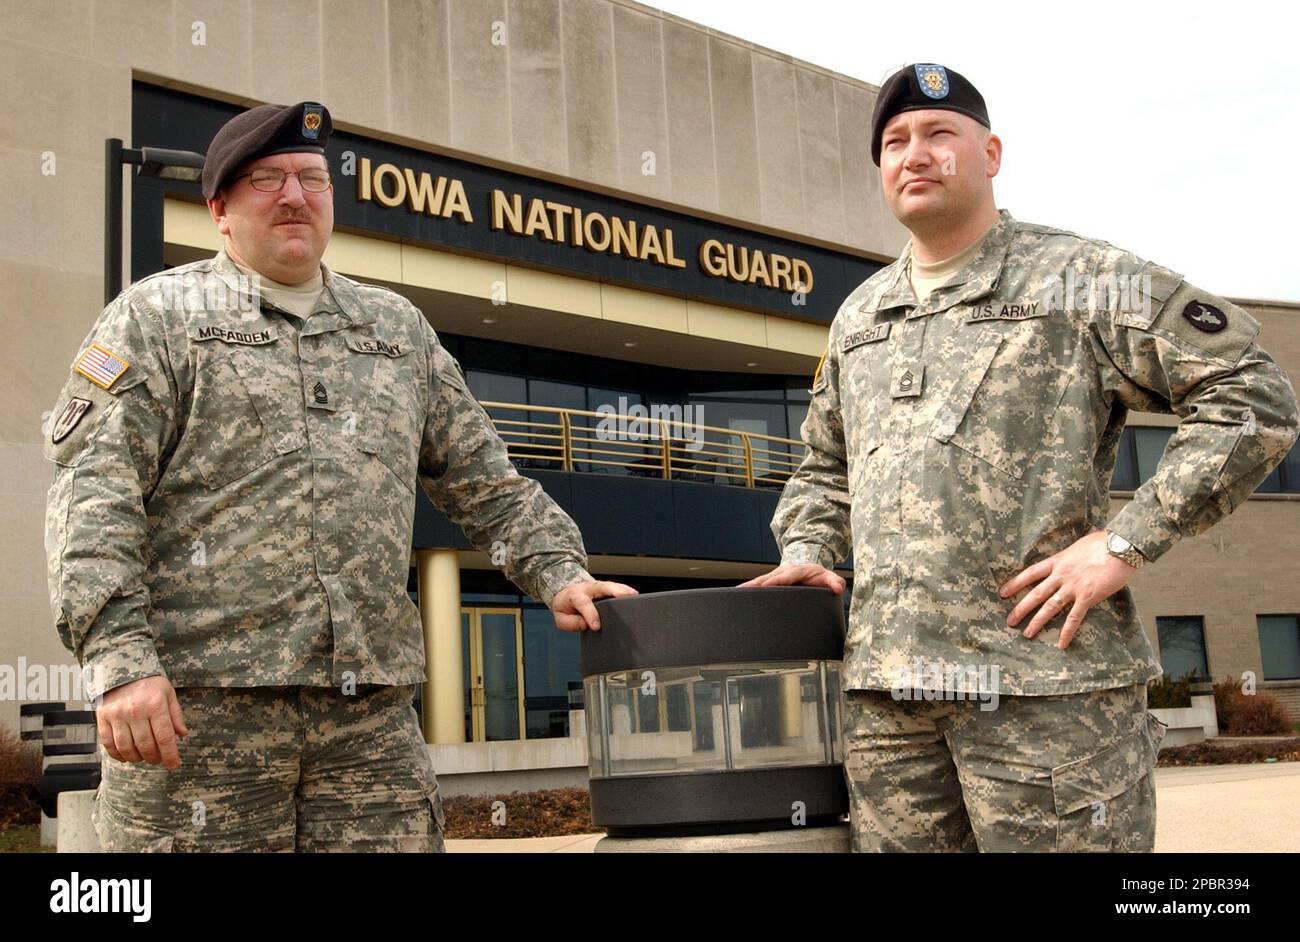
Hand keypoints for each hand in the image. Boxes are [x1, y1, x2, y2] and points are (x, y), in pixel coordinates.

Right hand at [96, 675, 188, 769]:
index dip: (170, 755)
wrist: (121, 669)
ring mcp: (117, 715)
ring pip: (126, 748)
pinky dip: (117, 755)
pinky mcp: (103, 718)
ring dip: (137, 758)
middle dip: (154, 758)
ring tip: (143, 757)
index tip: (174, 765)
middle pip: (145, 746)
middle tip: (158, 759)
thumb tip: (182, 735)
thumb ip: (175, 715)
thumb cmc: (149, 683)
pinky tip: (126, 756)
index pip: (165, 737)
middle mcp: (135, 711)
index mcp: (155, 704)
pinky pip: (108, 744)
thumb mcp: (168, 693)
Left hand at [550, 580, 638, 630]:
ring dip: (623, 589)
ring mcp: (598, 586)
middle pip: (602, 586)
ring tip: (634, 595)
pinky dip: (625, 590)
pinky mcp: (605, 588)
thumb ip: (571, 623)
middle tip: (625, 597)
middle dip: (614, 591)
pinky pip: (616, 587)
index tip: (597, 626)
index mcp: (574, 595)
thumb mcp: (561, 618)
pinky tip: (634, 595)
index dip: (591, 615)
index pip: (584, 604)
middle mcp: (587, 588)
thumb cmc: (565, 606)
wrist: (565, 594)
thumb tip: (586, 625)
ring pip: (611, 585)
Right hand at [738, 563, 845, 593]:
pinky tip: (738, 597)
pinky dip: (748, 590)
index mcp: (797, 571)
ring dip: (748, 587)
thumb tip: (837, 588)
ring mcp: (775, 576)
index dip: (776, 581)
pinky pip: (758, 585)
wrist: (811, 569)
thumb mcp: (829, 577)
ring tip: (735, 594)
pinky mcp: (770, 581)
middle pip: (767, 577)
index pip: (785, 576)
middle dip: (755, 584)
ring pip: (760, 581)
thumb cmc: (819, 576)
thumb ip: (834, 582)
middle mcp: (783, 572)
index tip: (766, 585)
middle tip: (743, 590)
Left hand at [1000, 530, 1136, 648]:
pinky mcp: (1088, 597)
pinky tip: (1061, 644)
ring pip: (1050, 607)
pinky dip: (1067, 632)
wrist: (1121, 546)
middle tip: (1009, 621)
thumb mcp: (1078, 547)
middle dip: (1021, 608)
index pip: (1030, 573)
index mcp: (1058, 561)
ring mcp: (1073, 587)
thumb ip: (1069, 557)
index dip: (1015, 584)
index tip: (1003, 593)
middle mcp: (1061, 575)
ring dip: (1037, 622)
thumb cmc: (1103, 542)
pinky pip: (1074, 618)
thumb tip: (1068, 560)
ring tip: (1027, 634)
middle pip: (1035, 594)